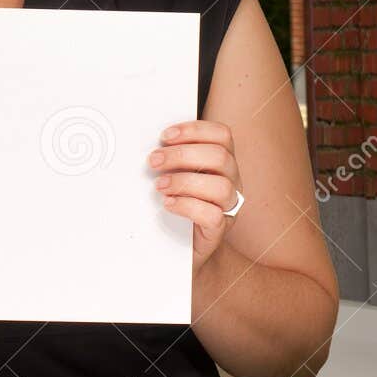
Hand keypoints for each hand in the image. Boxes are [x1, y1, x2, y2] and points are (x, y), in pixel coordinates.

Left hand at [149, 120, 241, 273]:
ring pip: (222, 186)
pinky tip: (168, 204)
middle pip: (220, 157)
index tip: (165, 136)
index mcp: (221, 162)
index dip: (194, 130)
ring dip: (184, 181)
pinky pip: (213, 216)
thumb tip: (146, 143)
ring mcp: (228, 206)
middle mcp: (230, 180)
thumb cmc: (174, 203)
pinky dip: (187, 206)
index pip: (222, 135)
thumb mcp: (172, 174)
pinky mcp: (218, 230)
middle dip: (182, 154)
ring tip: (159, 186)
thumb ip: (168, 158)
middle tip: (153, 161)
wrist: (176, 246)